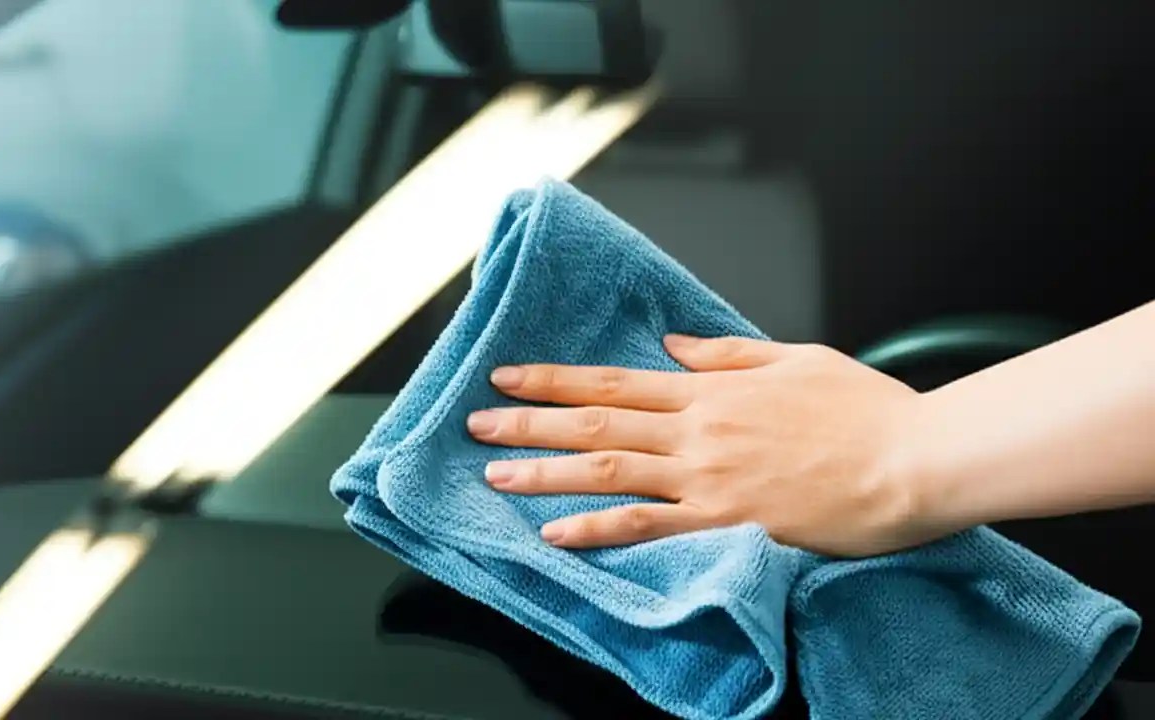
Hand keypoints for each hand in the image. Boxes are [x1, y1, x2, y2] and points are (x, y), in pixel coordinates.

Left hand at [467, 334, 939, 556]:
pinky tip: (556, 534)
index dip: (554, 378)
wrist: (915, 459)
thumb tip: (671, 344)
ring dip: (544, 472)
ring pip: (608, 469)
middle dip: (528, 422)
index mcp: (713, 389)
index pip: (614, 380)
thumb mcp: (796, 358)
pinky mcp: (728, 521)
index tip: (508, 376)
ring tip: (494, 475)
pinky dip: (598, 529)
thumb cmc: (868, 410)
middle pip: (595, 421)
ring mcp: (708, 477)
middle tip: (477, 424)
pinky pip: (648, 526)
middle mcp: (698, 429)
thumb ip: (726, 353)